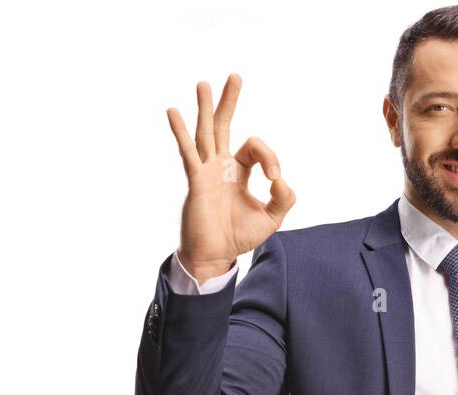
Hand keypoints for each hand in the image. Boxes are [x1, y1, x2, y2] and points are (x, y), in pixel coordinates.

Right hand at [166, 73, 296, 281]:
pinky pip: (189, 152)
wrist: (216, 255)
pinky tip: (173, 111)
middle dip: (230, 102)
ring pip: (206, 133)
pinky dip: (181, 132)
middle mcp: (221, 165)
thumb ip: (284, 198)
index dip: (270, 158)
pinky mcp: (197, 180)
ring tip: (204, 84)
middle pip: (224, 126)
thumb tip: (283, 181)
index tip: (275, 180)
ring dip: (206, 108)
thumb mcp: (272, 218)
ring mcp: (206, 171)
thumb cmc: (238, 236)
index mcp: (239, 171)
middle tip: (235, 76)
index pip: (256, 149)